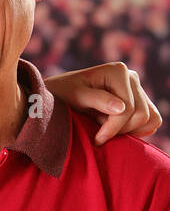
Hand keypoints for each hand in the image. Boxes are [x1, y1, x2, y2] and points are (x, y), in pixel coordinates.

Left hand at [44, 63, 160, 144]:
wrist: (59, 95)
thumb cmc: (62, 94)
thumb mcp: (74, 96)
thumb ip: (97, 100)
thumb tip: (122, 108)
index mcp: (118, 71)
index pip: (128, 109)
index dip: (113, 128)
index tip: (97, 139)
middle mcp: (132, 77)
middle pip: (142, 115)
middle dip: (120, 130)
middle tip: (99, 134)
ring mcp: (137, 89)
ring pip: (150, 119)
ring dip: (129, 130)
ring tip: (106, 129)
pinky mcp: (139, 101)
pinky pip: (152, 121)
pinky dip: (137, 130)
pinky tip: (116, 130)